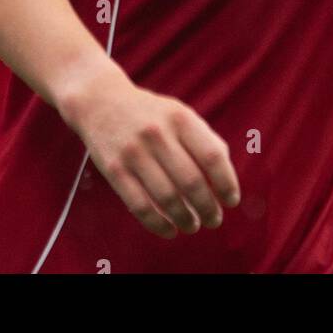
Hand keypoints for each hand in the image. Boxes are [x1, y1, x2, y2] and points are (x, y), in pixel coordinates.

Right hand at [58, 66, 240, 238]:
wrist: (100, 101)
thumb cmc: (150, 114)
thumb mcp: (179, 114)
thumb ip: (204, 140)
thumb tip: (225, 180)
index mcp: (180, 118)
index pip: (212, 156)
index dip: (226, 182)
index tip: (231, 200)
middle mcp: (158, 134)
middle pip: (191, 181)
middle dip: (208, 207)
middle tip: (215, 220)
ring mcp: (134, 152)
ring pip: (167, 198)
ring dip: (185, 219)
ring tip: (193, 225)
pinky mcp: (114, 170)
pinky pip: (140, 206)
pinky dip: (158, 224)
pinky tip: (170, 230)